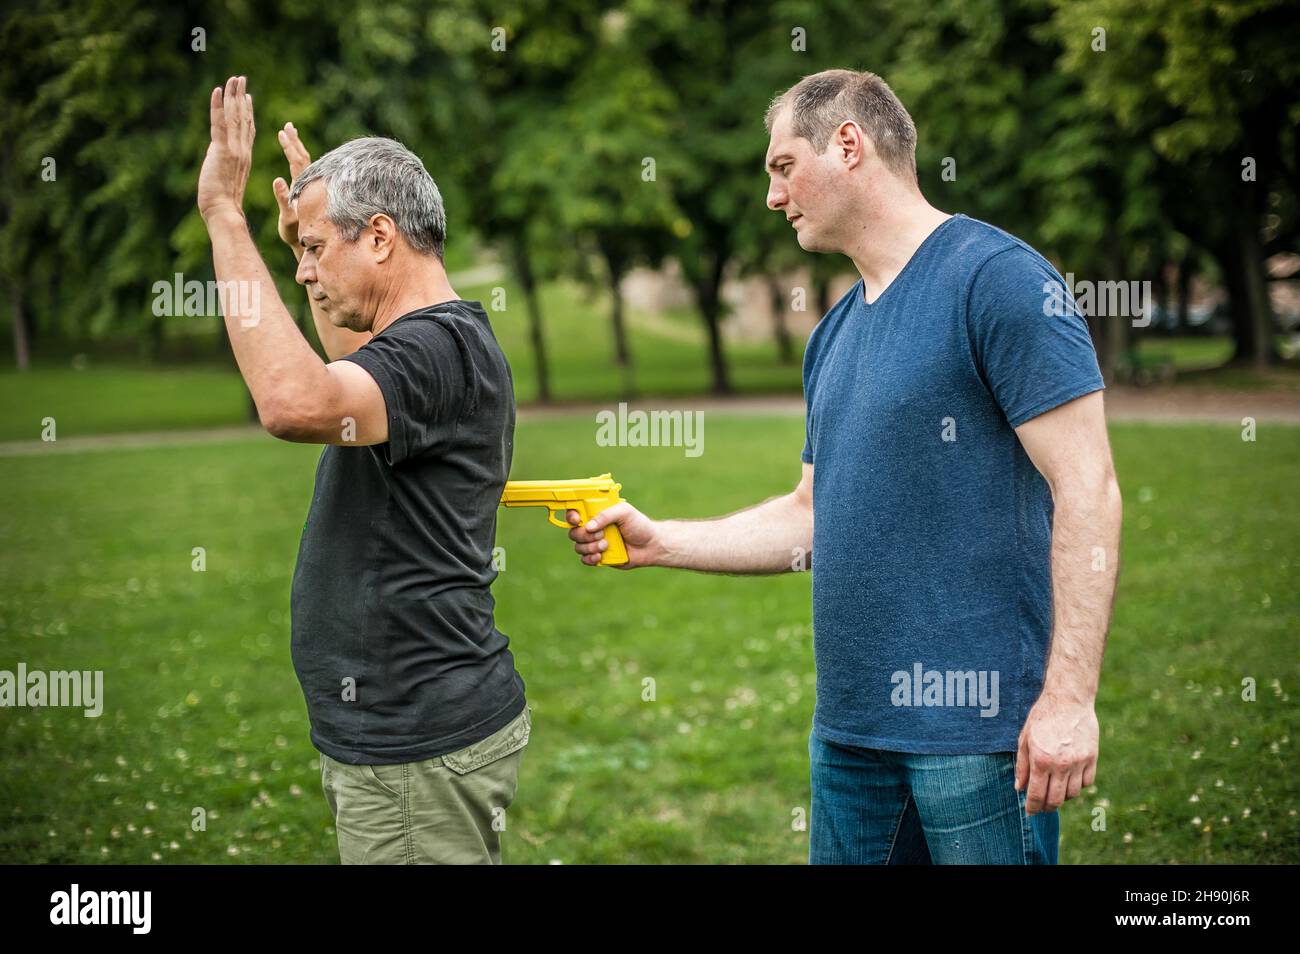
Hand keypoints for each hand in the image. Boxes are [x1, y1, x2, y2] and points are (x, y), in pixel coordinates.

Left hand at [198, 75, 254, 222]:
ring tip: (233, 78)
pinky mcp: (221, 152)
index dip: (248, 112)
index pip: (248, 130)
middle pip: (243, 118)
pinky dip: (218, 106)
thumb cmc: (224, 205)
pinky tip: (218, 91)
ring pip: (234, 117)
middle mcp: (242, 151)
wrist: (224, 212)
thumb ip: (223, 166)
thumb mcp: (225, 180)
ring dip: (232, 95)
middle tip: (240, 79)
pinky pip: (220, 124)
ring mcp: (233, 151)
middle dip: (241, 96)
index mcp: (244, 158)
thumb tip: (216, 159)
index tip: (247, 96)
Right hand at [272, 122, 312, 252]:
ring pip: (305, 162)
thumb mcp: (287, 217)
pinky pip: (304, 168)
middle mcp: (308, 186)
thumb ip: (283, 198)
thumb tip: (278, 179)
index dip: (290, 147)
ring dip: (297, 146)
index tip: (282, 133)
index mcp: (303, 188)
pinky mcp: (307, 191)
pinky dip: (298, 156)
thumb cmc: (295, 233)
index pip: (297, 163)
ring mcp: (309, 188)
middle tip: (288, 126)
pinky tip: (294, 152)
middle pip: (303, 158)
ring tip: (291, 132)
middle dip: (295, 141)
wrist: (305, 244)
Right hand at [567, 501, 658, 567]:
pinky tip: (601, 556)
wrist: (650, 545)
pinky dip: (590, 558)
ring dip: (590, 547)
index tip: (577, 520)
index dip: (571, 516)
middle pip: (573, 532)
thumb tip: (588, 526)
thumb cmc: (639, 525)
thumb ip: (606, 515)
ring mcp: (594, 543)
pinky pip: (585, 559)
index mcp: (596, 514)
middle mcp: (592, 528)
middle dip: (584, 535)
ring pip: (578, 547)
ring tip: (606, 545)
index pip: (575, 513)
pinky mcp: (598, 557)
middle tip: (601, 534)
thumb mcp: (624, 512)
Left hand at [1014, 690, 1097, 814]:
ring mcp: (1079, 762)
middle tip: (1042, 806)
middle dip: (1047, 807)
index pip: (1037, 794)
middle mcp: (1061, 764)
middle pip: (1056, 799)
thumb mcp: (1024, 739)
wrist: (1068, 700)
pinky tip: (1069, 780)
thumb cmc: (1042, 717)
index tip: (1031, 812)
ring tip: (1055, 790)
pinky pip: (1087, 783)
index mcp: (1041, 760)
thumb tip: (1019, 788)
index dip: (1033, 807)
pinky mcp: (1092, 758)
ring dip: (1063, 797)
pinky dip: (1078, 786)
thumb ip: (1022, 766)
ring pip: (1073, 794)